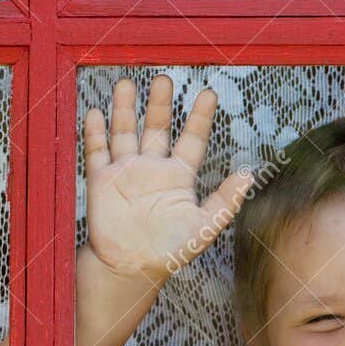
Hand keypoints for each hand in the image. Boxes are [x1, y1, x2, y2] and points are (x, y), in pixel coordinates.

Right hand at [82, 75, 255, 286]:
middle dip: (161, 103)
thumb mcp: (204, 225)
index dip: (201, 117)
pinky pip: (97, 152)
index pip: (192, 139)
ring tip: (127, 83)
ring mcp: (126, 172)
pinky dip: (95, 133)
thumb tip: (249, 174)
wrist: (131, 268)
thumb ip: (226, 200)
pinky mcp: (101, 182)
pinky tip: (95, 112)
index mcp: (179, 176)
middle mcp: (153, 169)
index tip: (209, 93)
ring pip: (126, 132)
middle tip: (164, 77)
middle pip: (158, 128)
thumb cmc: (170, 251)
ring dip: (126, 109)